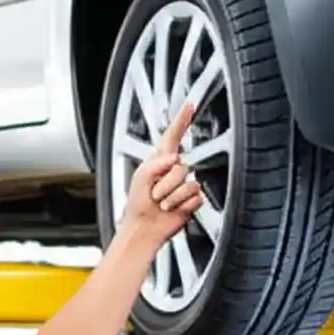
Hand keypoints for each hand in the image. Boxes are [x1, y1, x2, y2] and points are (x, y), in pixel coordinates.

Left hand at [122, 102, 202, 244]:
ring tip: (162, 204)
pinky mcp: (193, 199)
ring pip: (188, 183)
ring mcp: (184, 185)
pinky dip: (181, 205)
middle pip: (182, 166)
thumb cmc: (138, 205)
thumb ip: (156, 164)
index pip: (173, 136)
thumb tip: (176, 160)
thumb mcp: (140, 178)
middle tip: (155, 195)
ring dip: (171, 197)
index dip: (181, 120)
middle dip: (166, 183)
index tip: (189, 106)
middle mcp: (174, 171)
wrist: (144, 228)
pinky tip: (173, 209)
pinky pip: (195, 196)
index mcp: (160, 161)